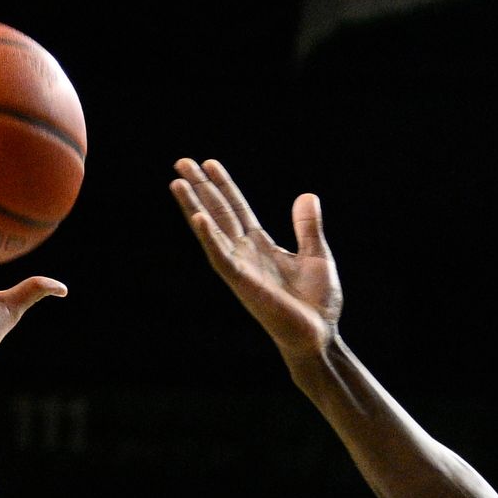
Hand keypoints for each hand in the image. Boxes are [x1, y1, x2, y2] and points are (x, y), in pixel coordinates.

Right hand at [171, 158, 339, 357]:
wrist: (320, 335)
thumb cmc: (317, 303)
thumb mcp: (316, 255)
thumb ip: (307, 227)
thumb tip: (307, 195)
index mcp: (261, 246)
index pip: (237, 209)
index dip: (224, 186)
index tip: (209, 163)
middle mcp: (246, 254)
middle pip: (219, 214)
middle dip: (201, 188)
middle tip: (182, 161)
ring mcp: (242, 269)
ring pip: (212, 232)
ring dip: (194, 207)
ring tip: (177, 183)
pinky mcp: (244, 285)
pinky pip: (222, 259)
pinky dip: (210, 239)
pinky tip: (198, 218)